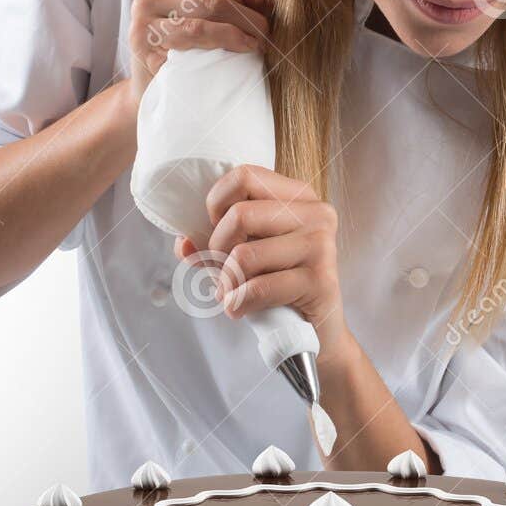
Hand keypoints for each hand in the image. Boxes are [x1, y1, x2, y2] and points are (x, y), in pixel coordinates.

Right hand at [126, 0, 271, 108]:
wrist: (154, 78)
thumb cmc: (189, 42)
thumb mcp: (215, 11)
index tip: (256, 15)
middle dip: (249, 14)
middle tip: (264, 34)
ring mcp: (144, 4)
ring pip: (210, 5)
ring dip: (243, 27)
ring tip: (258, 42)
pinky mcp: (143, 33)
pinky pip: (195, 29)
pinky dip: (225, 37)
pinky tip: (243, 46)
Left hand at [173, 164, 353, 363]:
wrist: (318, 330)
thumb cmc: (278, 285)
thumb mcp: (242, 256)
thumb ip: (211, 244)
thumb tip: (184, 242)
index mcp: (297, 196)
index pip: (244, 176)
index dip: (216, 204)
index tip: (216, 230)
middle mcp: (315, 213)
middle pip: (239, 214)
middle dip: (217, 250)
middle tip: (222, 272)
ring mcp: (321, 245)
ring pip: (245, 254)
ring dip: (227, 282)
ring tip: (231, 293)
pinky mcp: (321, 280)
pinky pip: (260, 287)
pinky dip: (239, 302)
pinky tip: (240, 309)